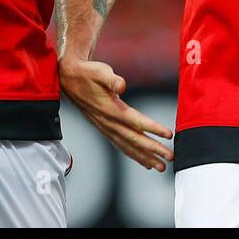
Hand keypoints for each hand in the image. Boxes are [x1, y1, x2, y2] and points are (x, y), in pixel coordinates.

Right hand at [59, 56, 173, 170]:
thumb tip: (122, 85)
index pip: (135, 121)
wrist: (69, 80)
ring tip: (160, 166)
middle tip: (170, 157)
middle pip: (134, 138)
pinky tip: (143, 162)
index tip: (168, 134)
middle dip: (153, 150)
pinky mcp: (104, 129)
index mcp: (110, 109)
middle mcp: (108, 122)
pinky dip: (133, 155)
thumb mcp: (99, 71)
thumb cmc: (88, 74)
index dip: (152, 128)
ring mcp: (105, 127)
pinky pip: (121, 145)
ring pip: (128, 146)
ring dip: (145, 157)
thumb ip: (111, 79)